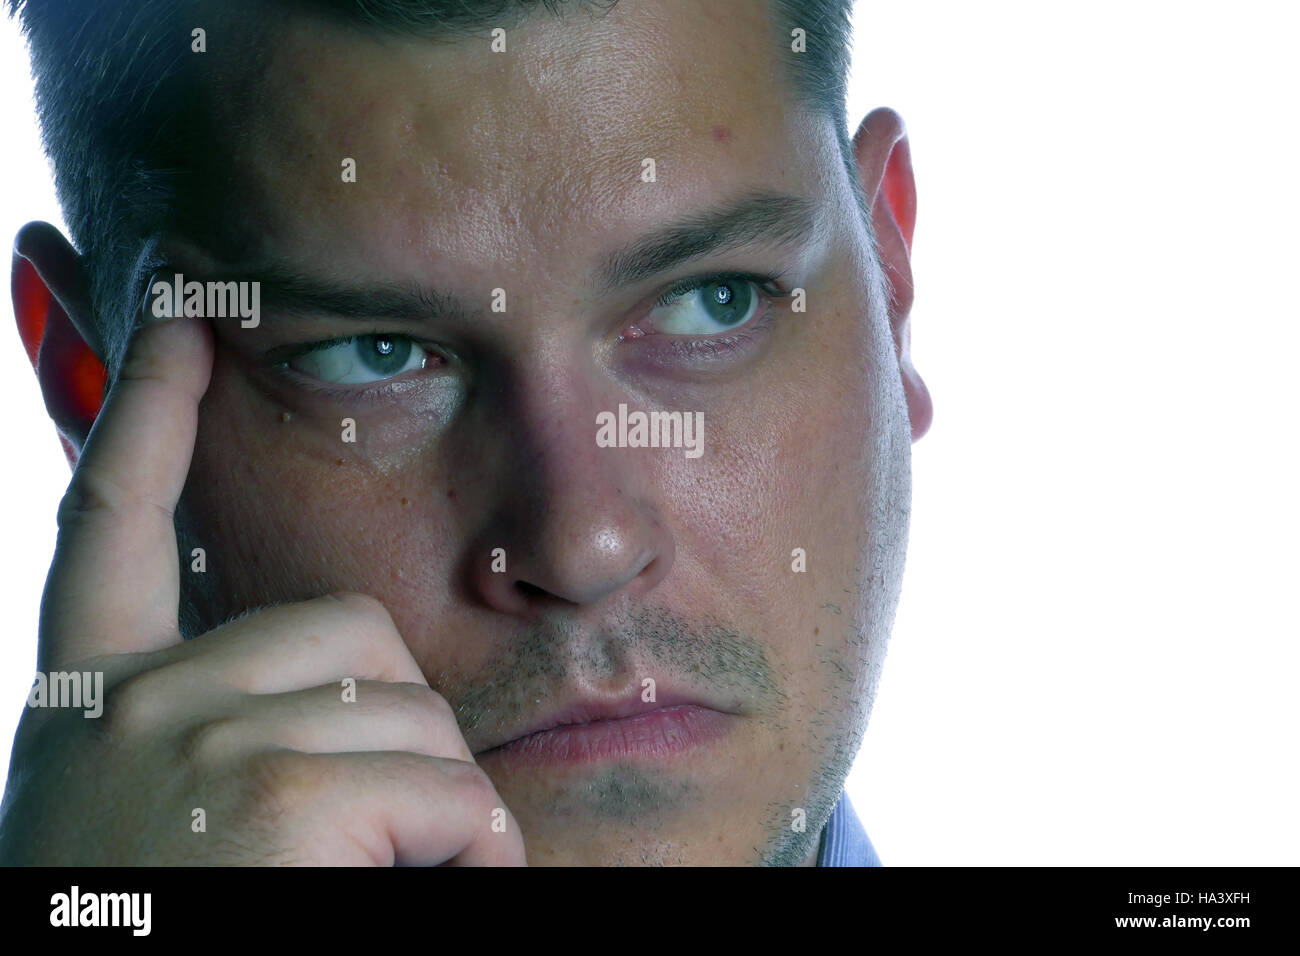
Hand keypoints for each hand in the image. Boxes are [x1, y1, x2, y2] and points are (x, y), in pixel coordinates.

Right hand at [0, 314, 524, 864]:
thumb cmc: (170, 918)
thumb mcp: (159, 821)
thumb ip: (226, 721)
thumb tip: (337, 662)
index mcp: (93, 709)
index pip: (112, 520)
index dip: (149, 409)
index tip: (183, 306)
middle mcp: (124, 709)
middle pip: (349, 631)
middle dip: (396, 736)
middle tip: (363, 849)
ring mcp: (185, 746)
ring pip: (411, 711)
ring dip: (435, 811)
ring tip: (372, 890)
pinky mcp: (266, 798)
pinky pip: (443, 788)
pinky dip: (466, 857)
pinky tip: (402, 902)